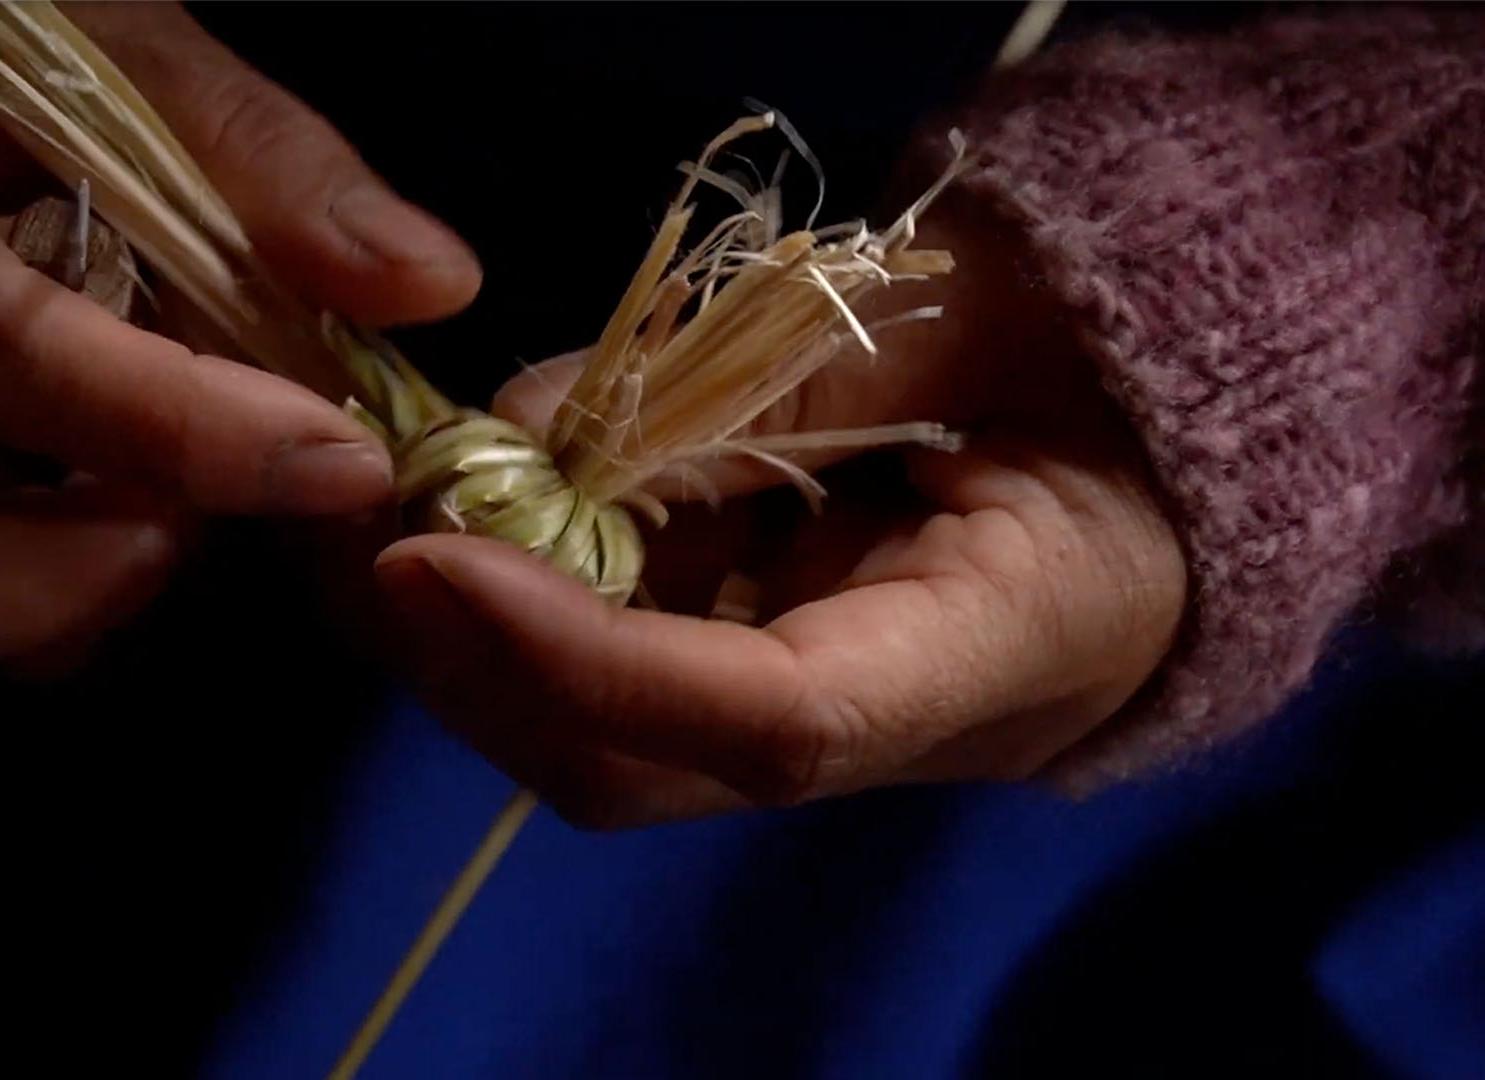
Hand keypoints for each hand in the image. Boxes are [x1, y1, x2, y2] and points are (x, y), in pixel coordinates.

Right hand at [0, 1, 479, 683]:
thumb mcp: (104, 51)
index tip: (332, 456)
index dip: (164, 423)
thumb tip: (426, 281)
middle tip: (196, 506)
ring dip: (51, 594)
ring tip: (150, 489)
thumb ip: (259, 161)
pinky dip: (26, 586)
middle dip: (68, 576)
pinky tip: (86, 493)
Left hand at [375, 188, 1186, 827]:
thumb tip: (531, 427)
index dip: (589, 652)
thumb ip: (756, 379)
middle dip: (478, 657)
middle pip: (646, 765)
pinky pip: (616, 668)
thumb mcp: (963, 317)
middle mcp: (890, 725)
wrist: (1175, 419)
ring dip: (472, 634)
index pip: (773, 717)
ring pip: (604, 740)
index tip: (432, 556)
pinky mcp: (766, 671)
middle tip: (363, 526)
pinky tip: (470, 508)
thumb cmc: (1106, 345)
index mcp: (1000, 650)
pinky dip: (524, 596)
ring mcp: (819, 712)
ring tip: (390, 507)